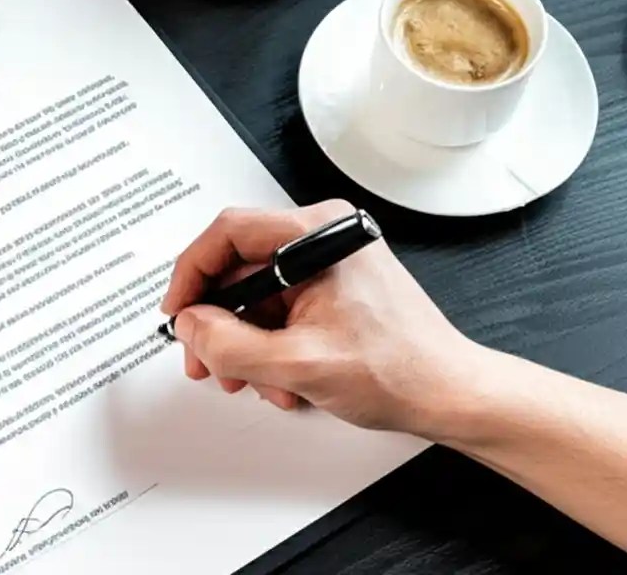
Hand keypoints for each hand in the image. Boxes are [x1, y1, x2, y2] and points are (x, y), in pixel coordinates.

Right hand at [160, 200, 486, 437]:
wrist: (448, 394)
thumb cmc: (401, 369)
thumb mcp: (297, 363)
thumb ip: (229, 344)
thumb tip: (190, 326)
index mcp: (319, 234)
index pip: (228, 233)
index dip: (191, 274)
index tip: (178, 310)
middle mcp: (324, 238)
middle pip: (238, 268)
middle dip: (218, 322)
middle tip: (204, 356)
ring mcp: (329, 262)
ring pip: (255, 294)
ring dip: (244, 342)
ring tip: (252, 378)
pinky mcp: (332, 286)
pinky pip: (278, 308)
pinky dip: (268, 344)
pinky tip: (279, 377)